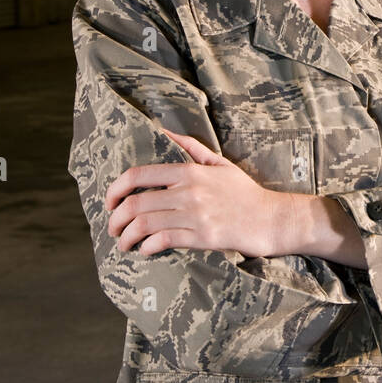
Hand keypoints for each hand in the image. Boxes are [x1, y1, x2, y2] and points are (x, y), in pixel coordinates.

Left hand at [105, 127, 286, 257]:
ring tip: (123, 243)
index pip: (139, 175)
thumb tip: (164, 132)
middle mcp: (189, 191)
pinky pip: (163, 241)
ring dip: (127, 236)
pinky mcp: (203, 236)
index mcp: (190, 170)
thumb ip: (191, 147)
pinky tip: (145, 250)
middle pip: (136, 203)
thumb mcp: (220, 164)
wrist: (272, 219)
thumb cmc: (245, 192)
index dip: (115, 189)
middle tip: (113, 227)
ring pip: (145, 224)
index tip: (109, 201)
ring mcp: (196, 214)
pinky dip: (147, 246)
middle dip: (116, 218)